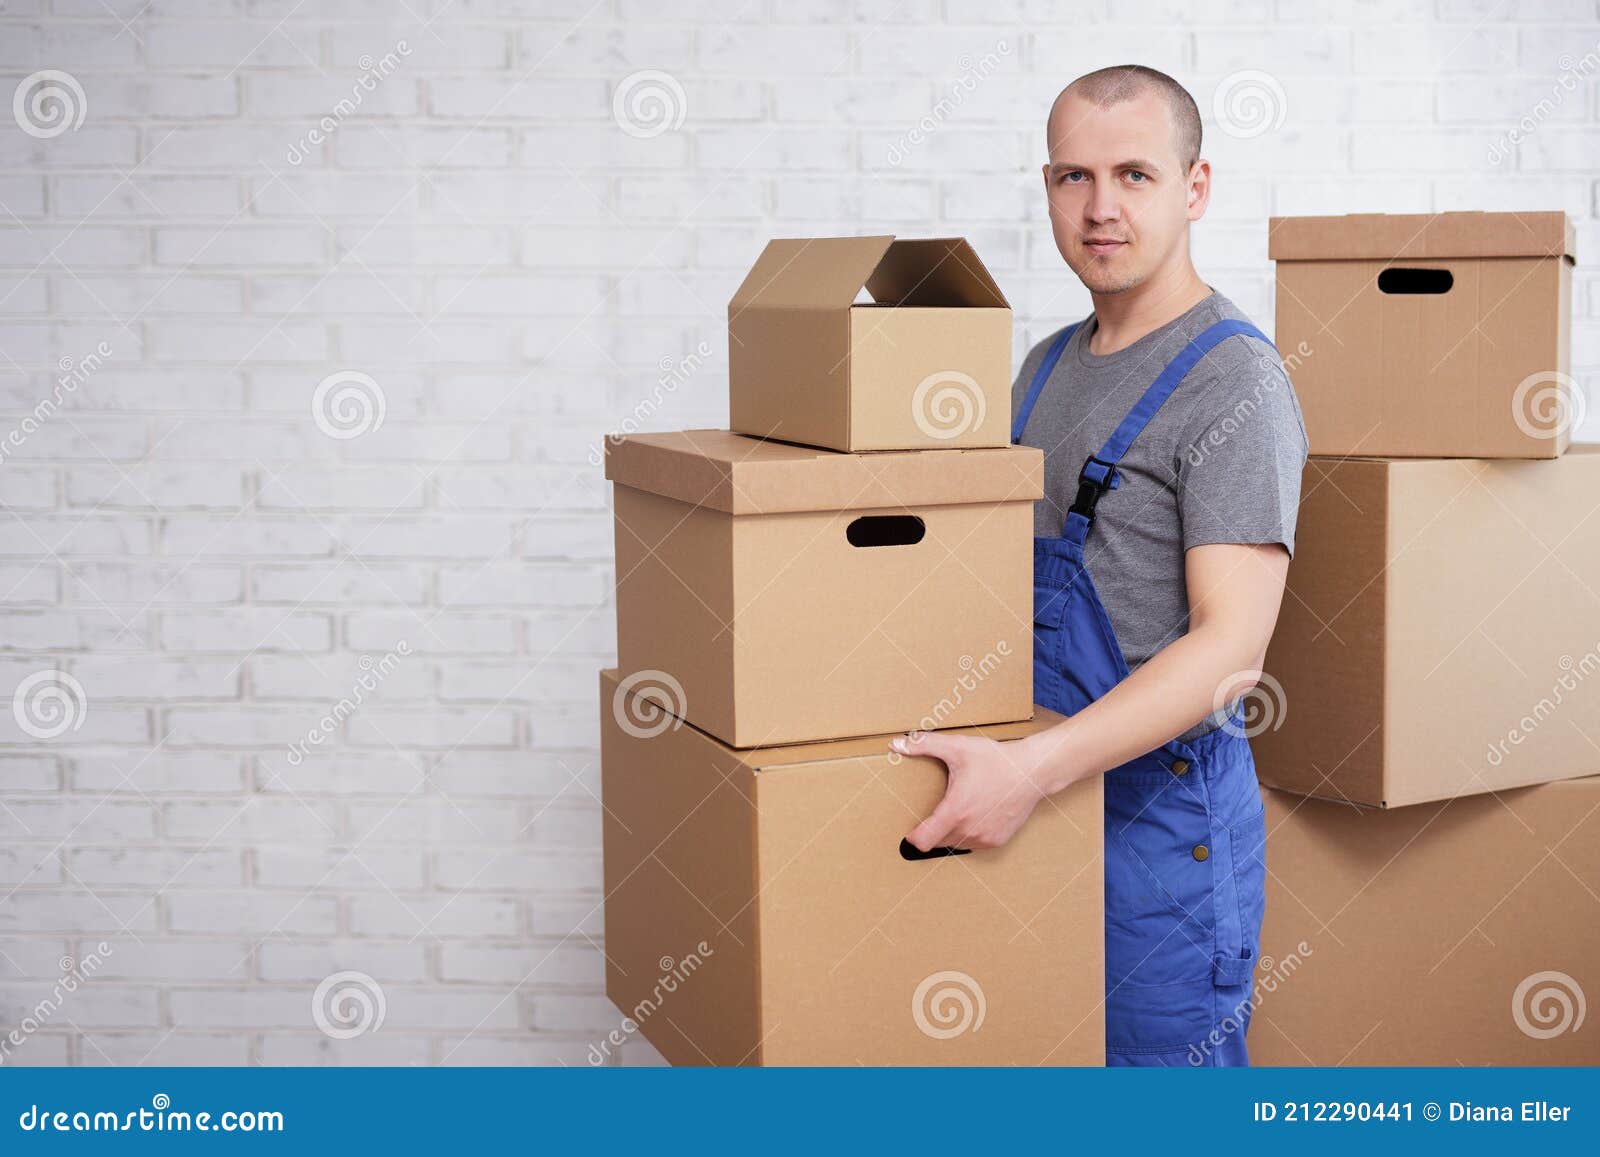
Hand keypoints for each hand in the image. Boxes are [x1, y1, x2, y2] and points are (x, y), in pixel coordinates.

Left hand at [893, 730, 1053, 852]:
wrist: (1032, 772)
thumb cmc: (995, 759)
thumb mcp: (958, 747)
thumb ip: (924, 745)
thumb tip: (896, 743)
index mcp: (955, 811)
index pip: (923, 841)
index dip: (912, 837)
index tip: (910, 829)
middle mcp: (969, 829)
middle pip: (937, 843)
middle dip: (932, 832)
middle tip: (933, 815)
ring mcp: (985, 838)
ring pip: (956, 845)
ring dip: (950, 834)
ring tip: (954, 813)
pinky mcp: (997, 840)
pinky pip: (974, 845)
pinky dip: (969, 835)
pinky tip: (972, 816)